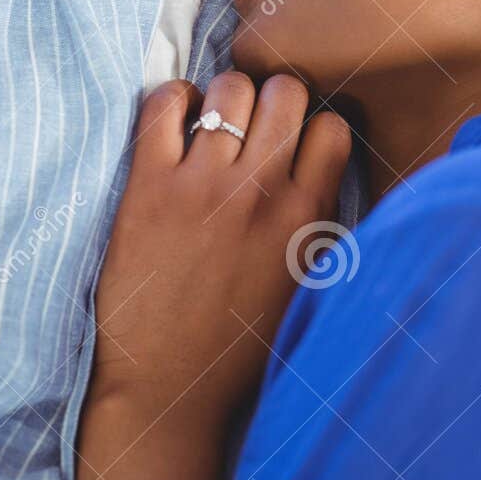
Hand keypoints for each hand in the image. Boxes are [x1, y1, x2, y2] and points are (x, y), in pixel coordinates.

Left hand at [91, 70, 351, 428]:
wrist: (169, 391)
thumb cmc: (240, 349)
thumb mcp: (306, 289)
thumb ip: (319, 227)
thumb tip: (325, 171)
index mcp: (305, 218)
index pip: (332, 127)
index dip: (313, 127)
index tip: (295, 140)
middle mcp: (259, 193)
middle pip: (284, 91)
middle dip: (273, 99)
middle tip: (254, 125)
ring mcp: (202, 185)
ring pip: (229, 88)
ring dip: (224, 98)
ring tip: (213, 125)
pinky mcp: (148, 186)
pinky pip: (164, 103)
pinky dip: (172, 100)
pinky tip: (175, 122)